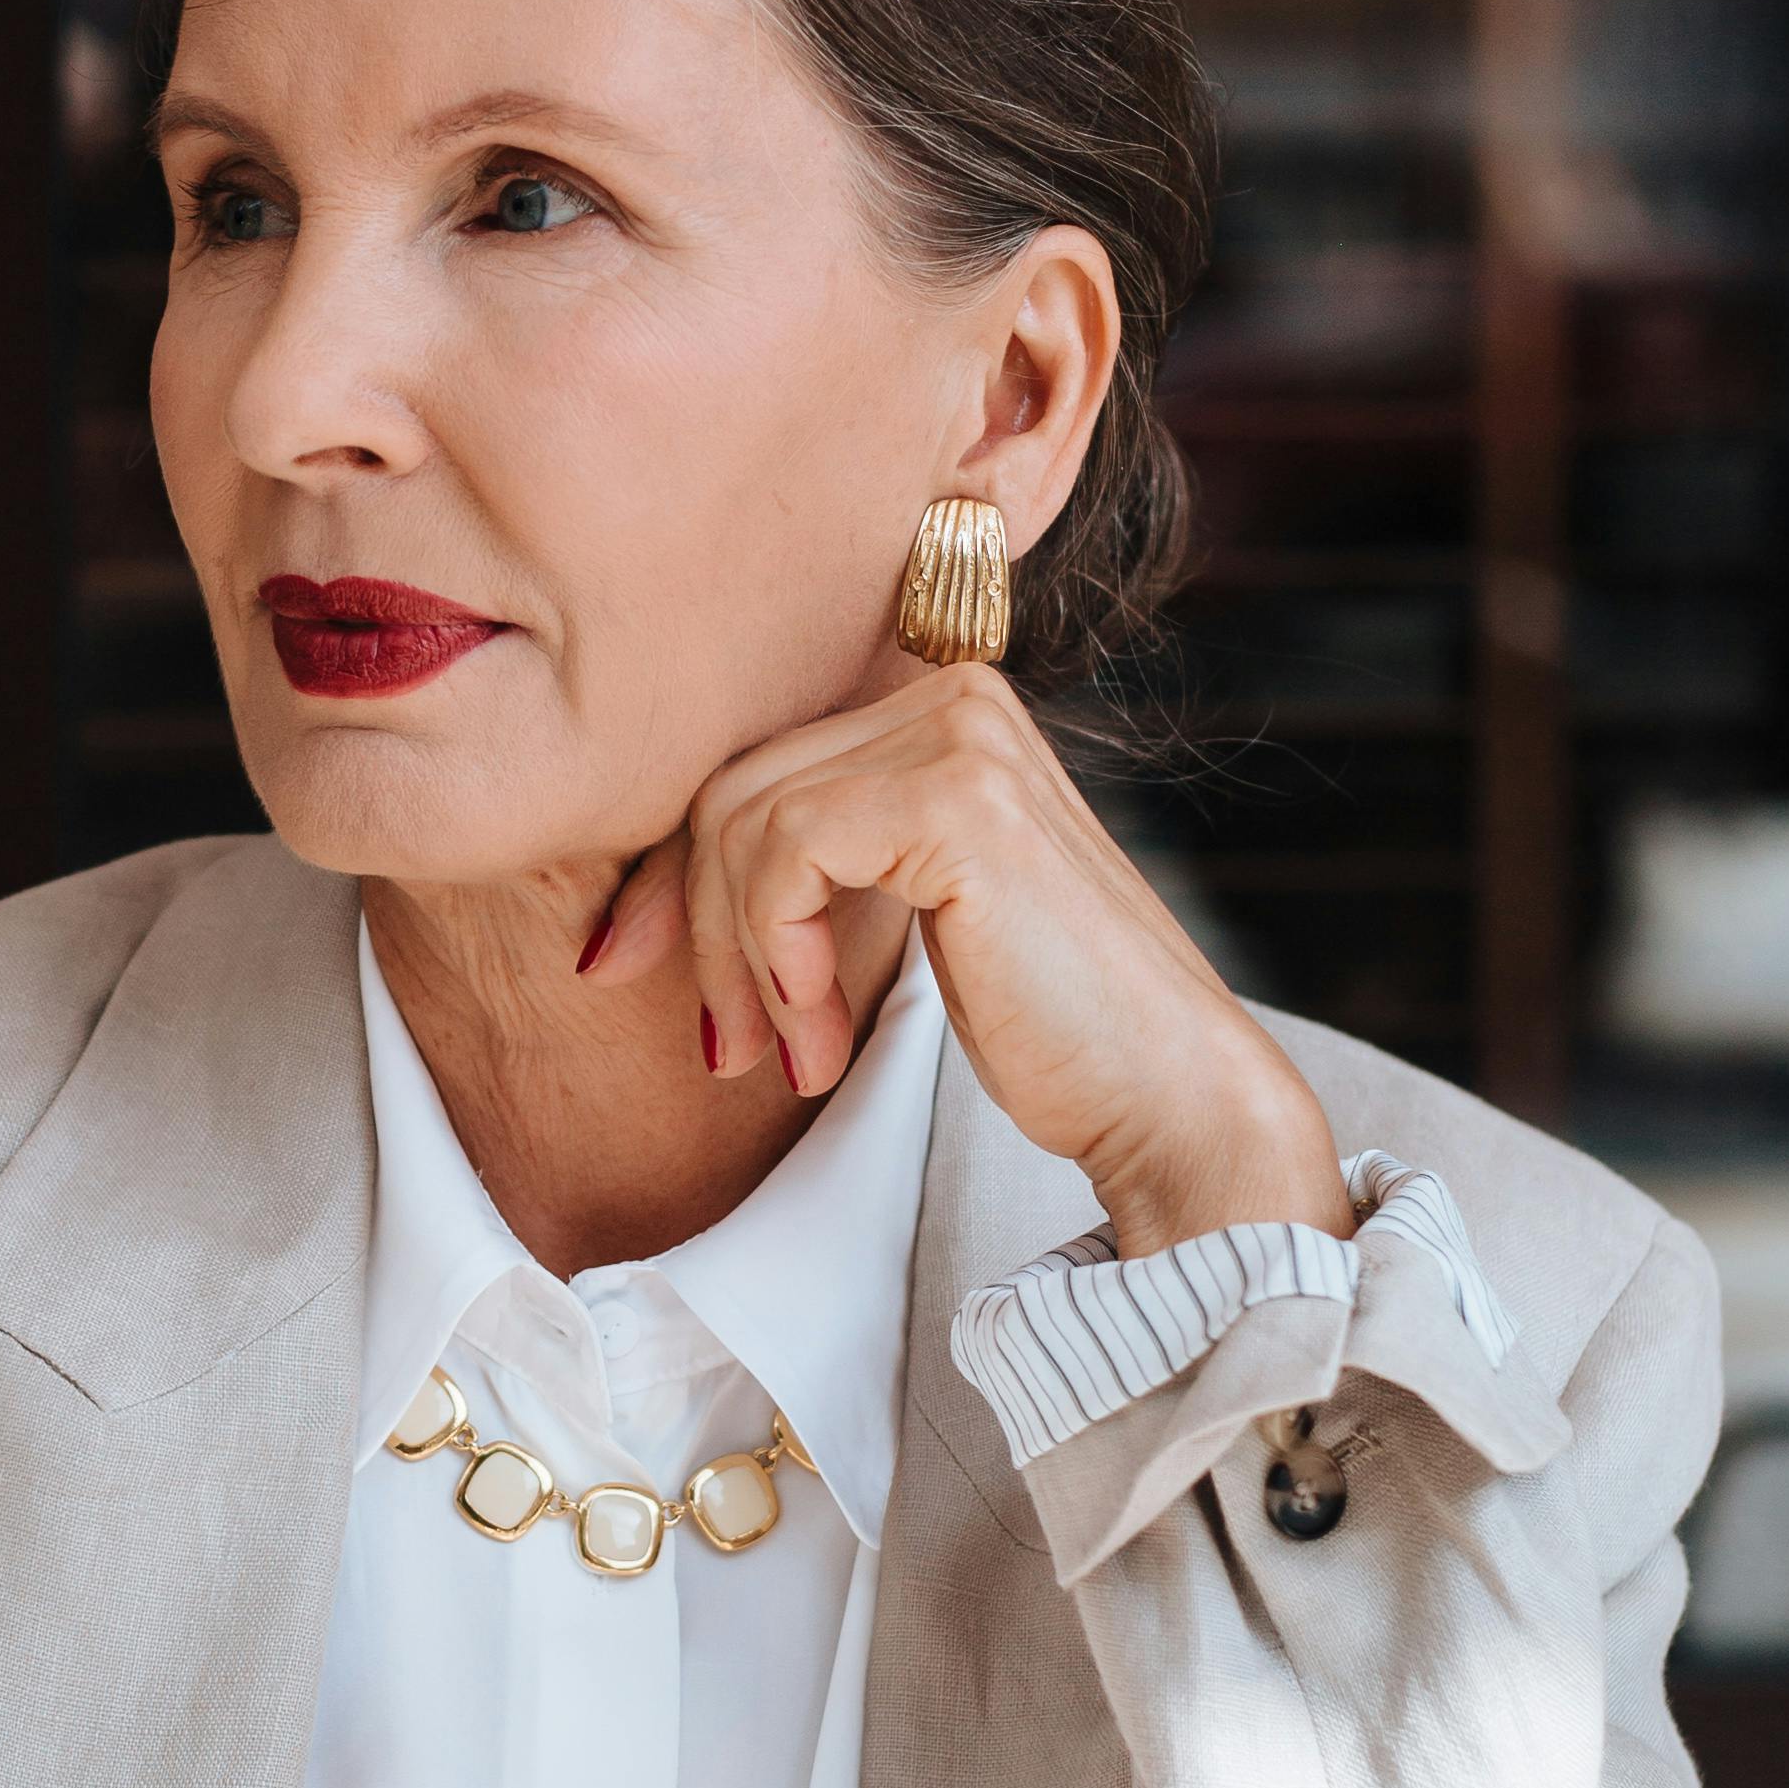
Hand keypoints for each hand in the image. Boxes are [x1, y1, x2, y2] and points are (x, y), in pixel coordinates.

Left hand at [586, 656, 1342, 1255]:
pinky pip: (785, 855)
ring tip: (796, 1055)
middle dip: (700, 928)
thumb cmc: (1046, 1020)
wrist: (1166, 1094)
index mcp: (942, 708)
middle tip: (727, 1049)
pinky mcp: (954, 797)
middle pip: (731, 788)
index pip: (751, 763)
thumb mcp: (907, 913)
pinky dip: (776, 958)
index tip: (622, 964)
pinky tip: (819, 1034)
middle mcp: (954, 694)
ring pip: (743, 824)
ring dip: (745, 966)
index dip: (673, 870)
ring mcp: (960, 735)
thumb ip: (815, 862)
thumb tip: (649, 887)